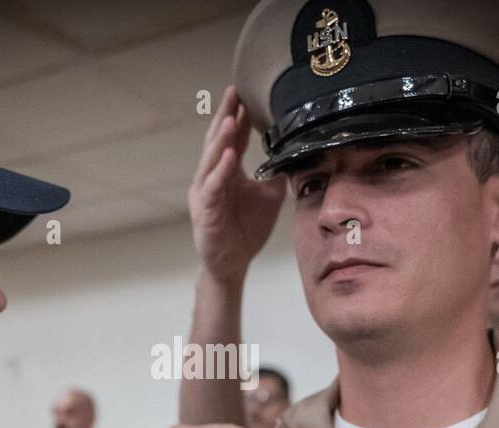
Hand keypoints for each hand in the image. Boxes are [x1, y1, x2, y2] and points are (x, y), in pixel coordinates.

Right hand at [190, 86, 285, 286]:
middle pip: (218, 140)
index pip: (233, 138)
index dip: (238, 116)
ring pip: (212, 159)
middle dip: (226, 115)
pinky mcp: (204, 210)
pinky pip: (213, 186)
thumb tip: (293, 153)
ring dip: (221, 139)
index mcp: (227, 171)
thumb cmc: (246, 230)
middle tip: (233, 92)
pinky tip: (230, 155)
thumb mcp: (269, 197)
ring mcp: (206, 192)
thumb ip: (276, 174)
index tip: (244, 93)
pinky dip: (220, 170)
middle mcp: (212, 177)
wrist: (232, 264)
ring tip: (231, 117)